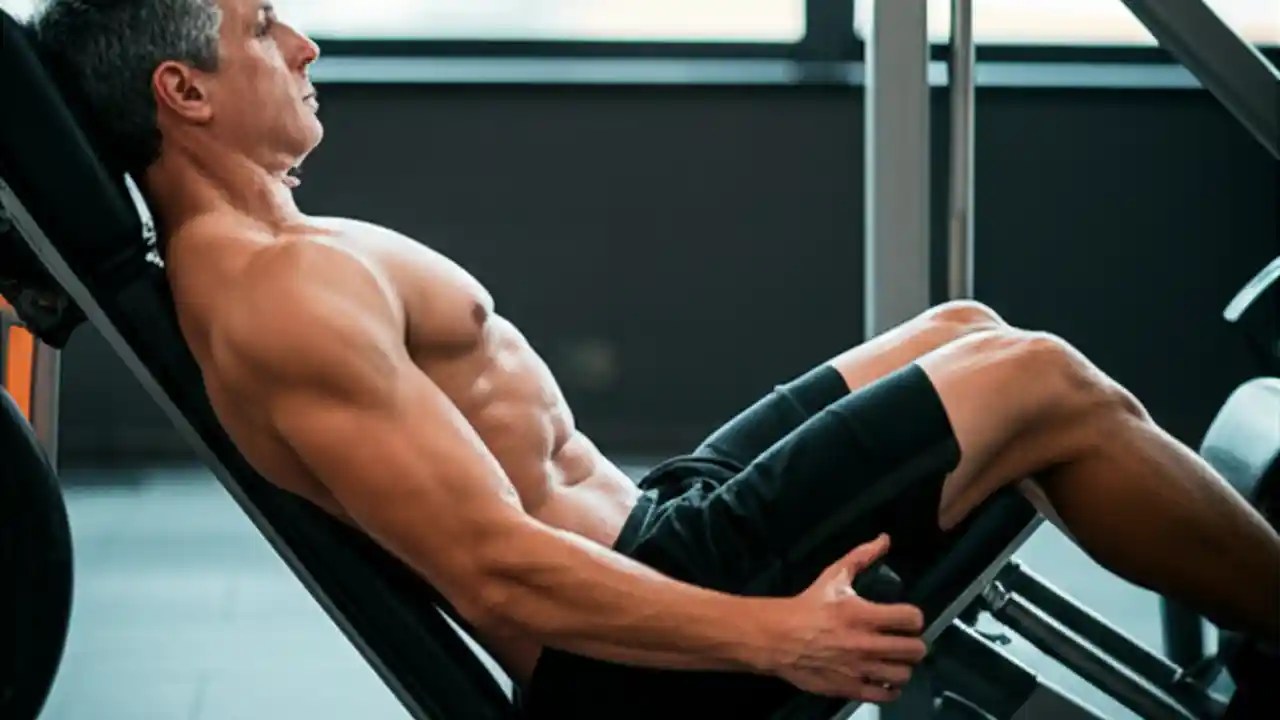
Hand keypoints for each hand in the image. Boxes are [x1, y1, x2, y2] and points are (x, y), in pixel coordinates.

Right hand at [769, 534, 927, 703]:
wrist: (777, 637)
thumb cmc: (808, 605)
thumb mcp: (834, 576)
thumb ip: (861, 557)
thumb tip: (885, 538)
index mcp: (864, 615)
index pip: (912, 619)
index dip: (914, 617)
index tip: (907, 618)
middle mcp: (866, 644)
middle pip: (915, 650)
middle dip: (914, 644)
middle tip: (905, 641)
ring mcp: (859, 669)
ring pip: (903, 675)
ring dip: (902, 667)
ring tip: (894, 661)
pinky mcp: (850, 687)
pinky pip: (884, 695)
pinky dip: (888, 688)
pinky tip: (883, 679)